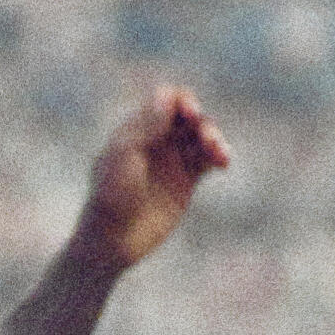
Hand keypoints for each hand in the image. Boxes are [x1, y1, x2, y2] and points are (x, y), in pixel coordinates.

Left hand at [79, 85, 229, 269]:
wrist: (113, 238)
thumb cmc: (111, 194)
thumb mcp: (124, 155)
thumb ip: (146, 125)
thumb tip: (167, 97)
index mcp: (138, 127)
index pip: (166, 99)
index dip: (182, 101)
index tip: (188, 114)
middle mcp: (158, 139)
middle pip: (189, 115)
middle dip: (201, 121)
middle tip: (205, 137)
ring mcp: (173, 159)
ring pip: (202, 136)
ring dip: (214, 137)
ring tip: (218, 153)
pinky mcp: (187, 181)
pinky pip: (209, 160)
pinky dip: (219, 156)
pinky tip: (224, 161)